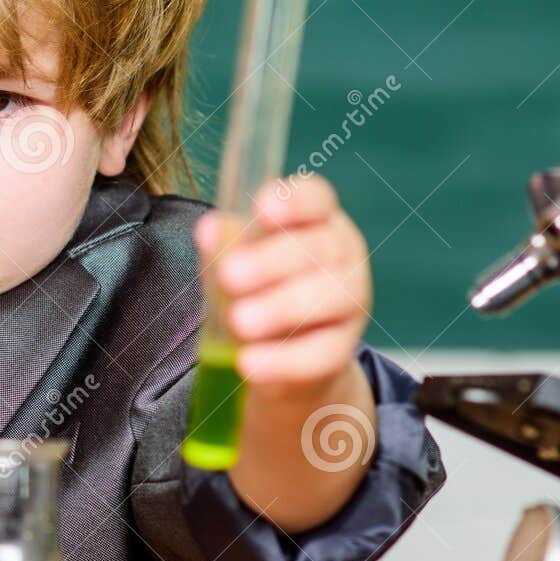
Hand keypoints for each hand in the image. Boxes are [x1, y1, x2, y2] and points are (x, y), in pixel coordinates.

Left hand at [194, 174, 370, 395]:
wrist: (276, 356)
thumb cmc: (256, 290)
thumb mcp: (235, 263)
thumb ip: (223, 246)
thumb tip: (209, 229)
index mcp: (316, 221)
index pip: (317, 199)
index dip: (295, 201)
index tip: (263, 208)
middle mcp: (342, 256)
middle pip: (319, 248)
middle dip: (271, 261)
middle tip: (229, 275)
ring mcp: (349, 303)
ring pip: (328, 298)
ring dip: (280, 308)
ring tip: (239, 321)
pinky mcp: (342, 350)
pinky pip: (320, 354)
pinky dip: (283, 359)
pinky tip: (249, 361)